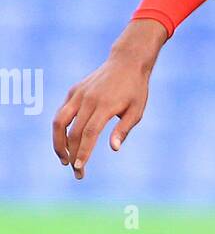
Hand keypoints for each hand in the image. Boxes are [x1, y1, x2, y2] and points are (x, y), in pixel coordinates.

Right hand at [52, 19, 166, 179]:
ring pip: (59, 121)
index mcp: (104, 106)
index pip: (89, 133)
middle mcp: (87, 100)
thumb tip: (114, 149)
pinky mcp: (74, 91)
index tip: (79, 168)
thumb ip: (123, 130)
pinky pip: (63, 112)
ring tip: (64, 159)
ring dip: (58, 143)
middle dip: (72, 154)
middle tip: (77, 172)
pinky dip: (61, 128)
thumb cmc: (135, 89)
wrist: (126, 61)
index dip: (83, 152)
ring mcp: (78, 94)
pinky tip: (67, 141)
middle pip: (72, 131)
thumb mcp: (137, 111)